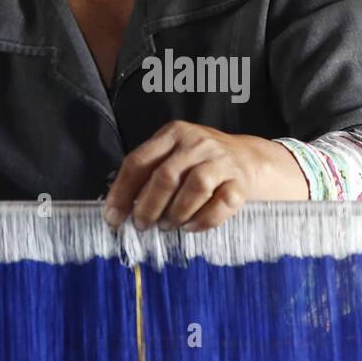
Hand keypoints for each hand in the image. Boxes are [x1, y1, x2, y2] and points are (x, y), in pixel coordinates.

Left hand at [103, 121, 307, 231]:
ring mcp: (222, 161)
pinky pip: (221, 204)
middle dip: (148, 207)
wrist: (248, 158)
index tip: (113, 218)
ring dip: (175, 213)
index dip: (122, 192)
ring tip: (168, 225)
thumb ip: (149, 173)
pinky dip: (202, 220)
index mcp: (174, 133)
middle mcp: (198, 142)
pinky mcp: (240, 183)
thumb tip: (118, 209)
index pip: (139, 161)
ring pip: (194, 187)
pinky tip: (191, 227)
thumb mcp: (173, 155)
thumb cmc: (200, 162)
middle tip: (142, 225)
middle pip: (165, 176)